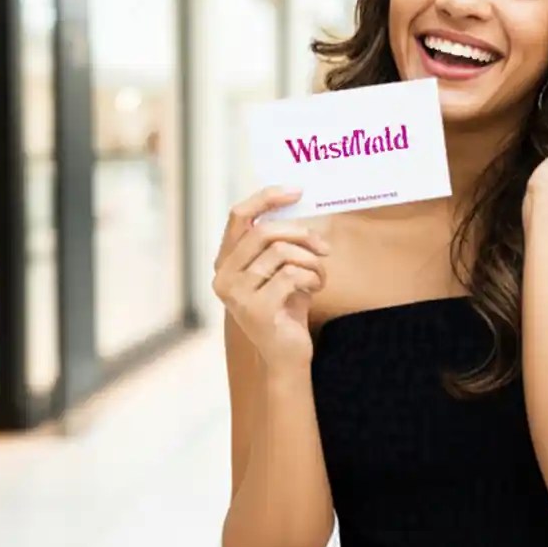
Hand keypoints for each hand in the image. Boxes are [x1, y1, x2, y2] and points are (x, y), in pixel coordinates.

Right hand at [212, 187, 330, 369]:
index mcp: (226, 261)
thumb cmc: (287, 307)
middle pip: (265, 231)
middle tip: (324, 247)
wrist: (288, 356)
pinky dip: (314, 278)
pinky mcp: (255, 309)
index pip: (239, 216)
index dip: (266, 198)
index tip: (297, 190)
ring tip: (320, 276)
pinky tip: (317, 290)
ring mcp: (236, 294)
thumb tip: (297, 201)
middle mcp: (223, 275)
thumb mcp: (282, 269)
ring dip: (312, 262)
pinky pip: (292, 275)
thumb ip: (280, 242)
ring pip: (282, 253)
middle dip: (302, 234)